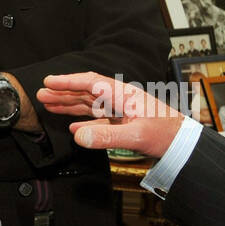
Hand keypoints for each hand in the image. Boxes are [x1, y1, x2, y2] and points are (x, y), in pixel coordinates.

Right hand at [38, 71, 184, 157]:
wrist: (184, 144)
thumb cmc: (167, 135)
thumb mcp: (136, 136)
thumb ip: (106, 136)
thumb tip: (77, 135)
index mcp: (123, 95)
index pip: (91, 83)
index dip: (69, 81)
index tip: (49, 81)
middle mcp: (121, 99)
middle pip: (86, 92)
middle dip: (63, 92)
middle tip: (40, 94)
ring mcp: (122, 111)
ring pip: (90, 104)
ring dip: (70, 104)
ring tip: (49, 105)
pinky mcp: (124, 124)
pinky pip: (98, 120)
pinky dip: (84, 121)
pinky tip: (73, 126)